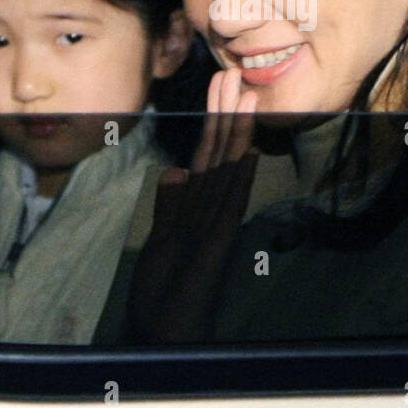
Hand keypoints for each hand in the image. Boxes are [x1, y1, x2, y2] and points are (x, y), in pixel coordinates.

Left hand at [127, 68, 259, 342]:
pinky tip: (246, 151)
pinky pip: (227, 204)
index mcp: (197, 208)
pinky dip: (238, 176)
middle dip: (226, 113)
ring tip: (244, 96)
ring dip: (236, 132)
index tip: (220, 85)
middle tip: (233, 73)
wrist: (162, 334)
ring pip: (227, 170)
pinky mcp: (214, 245)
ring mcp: (216, 226)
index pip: (207, 155)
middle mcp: (212, 211)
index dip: (213, 119)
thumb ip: (169, 205)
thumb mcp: (161, 240)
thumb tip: (175, 170)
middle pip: (220, 153)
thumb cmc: (162, 294)